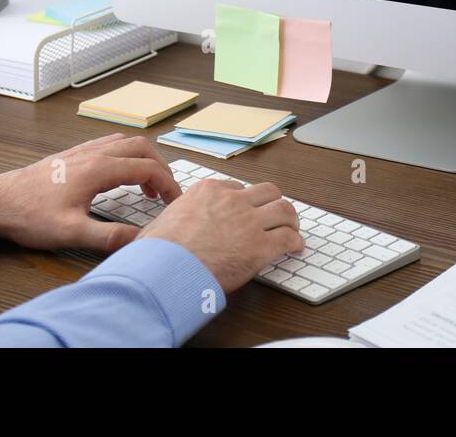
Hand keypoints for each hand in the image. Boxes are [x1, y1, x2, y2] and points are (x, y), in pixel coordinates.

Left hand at [0, 133, 180, 253]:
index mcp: (98, 169)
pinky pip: (109, 145)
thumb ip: (108, 236)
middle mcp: (93, 153)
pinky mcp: (72, 155)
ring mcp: (82, 151)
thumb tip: (141, 239)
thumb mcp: (70, 233)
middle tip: (166, 194)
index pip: (147, 168)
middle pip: (141, 148)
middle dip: (161, 168)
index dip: (168, 185)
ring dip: (144, 160)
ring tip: (147, 187)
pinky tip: (119, 175)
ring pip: (125, 143)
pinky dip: (126, 156)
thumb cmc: (30, 216)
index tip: (176, 203)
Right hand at [141, 179, 303, 292]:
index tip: (247, 210)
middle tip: (276, 214)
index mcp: (208, 191)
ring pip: (284, 210)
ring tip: (292, 228)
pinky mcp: (261, 246)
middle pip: (267, 192)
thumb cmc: (159, 250)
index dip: (245, 201)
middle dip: (274, 202)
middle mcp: (232, 200)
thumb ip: (172, 220)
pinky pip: (288, 238)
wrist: (168, 268)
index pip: (237, 187)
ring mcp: (249, 221)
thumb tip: (160, 229)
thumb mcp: (160, 222)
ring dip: (290, 220)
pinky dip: (295, 242)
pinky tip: (295, 248)